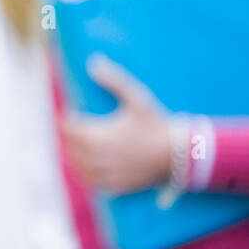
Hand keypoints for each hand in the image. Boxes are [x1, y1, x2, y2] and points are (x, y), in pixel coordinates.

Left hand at [61, 54, 171, 193]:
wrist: (181, 156)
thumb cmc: (157, 125)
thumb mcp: (137, 99)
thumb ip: (114, 80)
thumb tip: (93, 62)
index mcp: (97, 135)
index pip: (68, 127)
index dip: (67, 119)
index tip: (71, 113)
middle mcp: (97, 156)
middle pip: (69, 146)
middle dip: (69, 136)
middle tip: (71, 129)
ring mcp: (106, 173)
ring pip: (77, 166)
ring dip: (74, 156)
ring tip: (77, 147)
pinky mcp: (116, 186)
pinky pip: (92, 184)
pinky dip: (86, 176)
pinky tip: (88, 168)